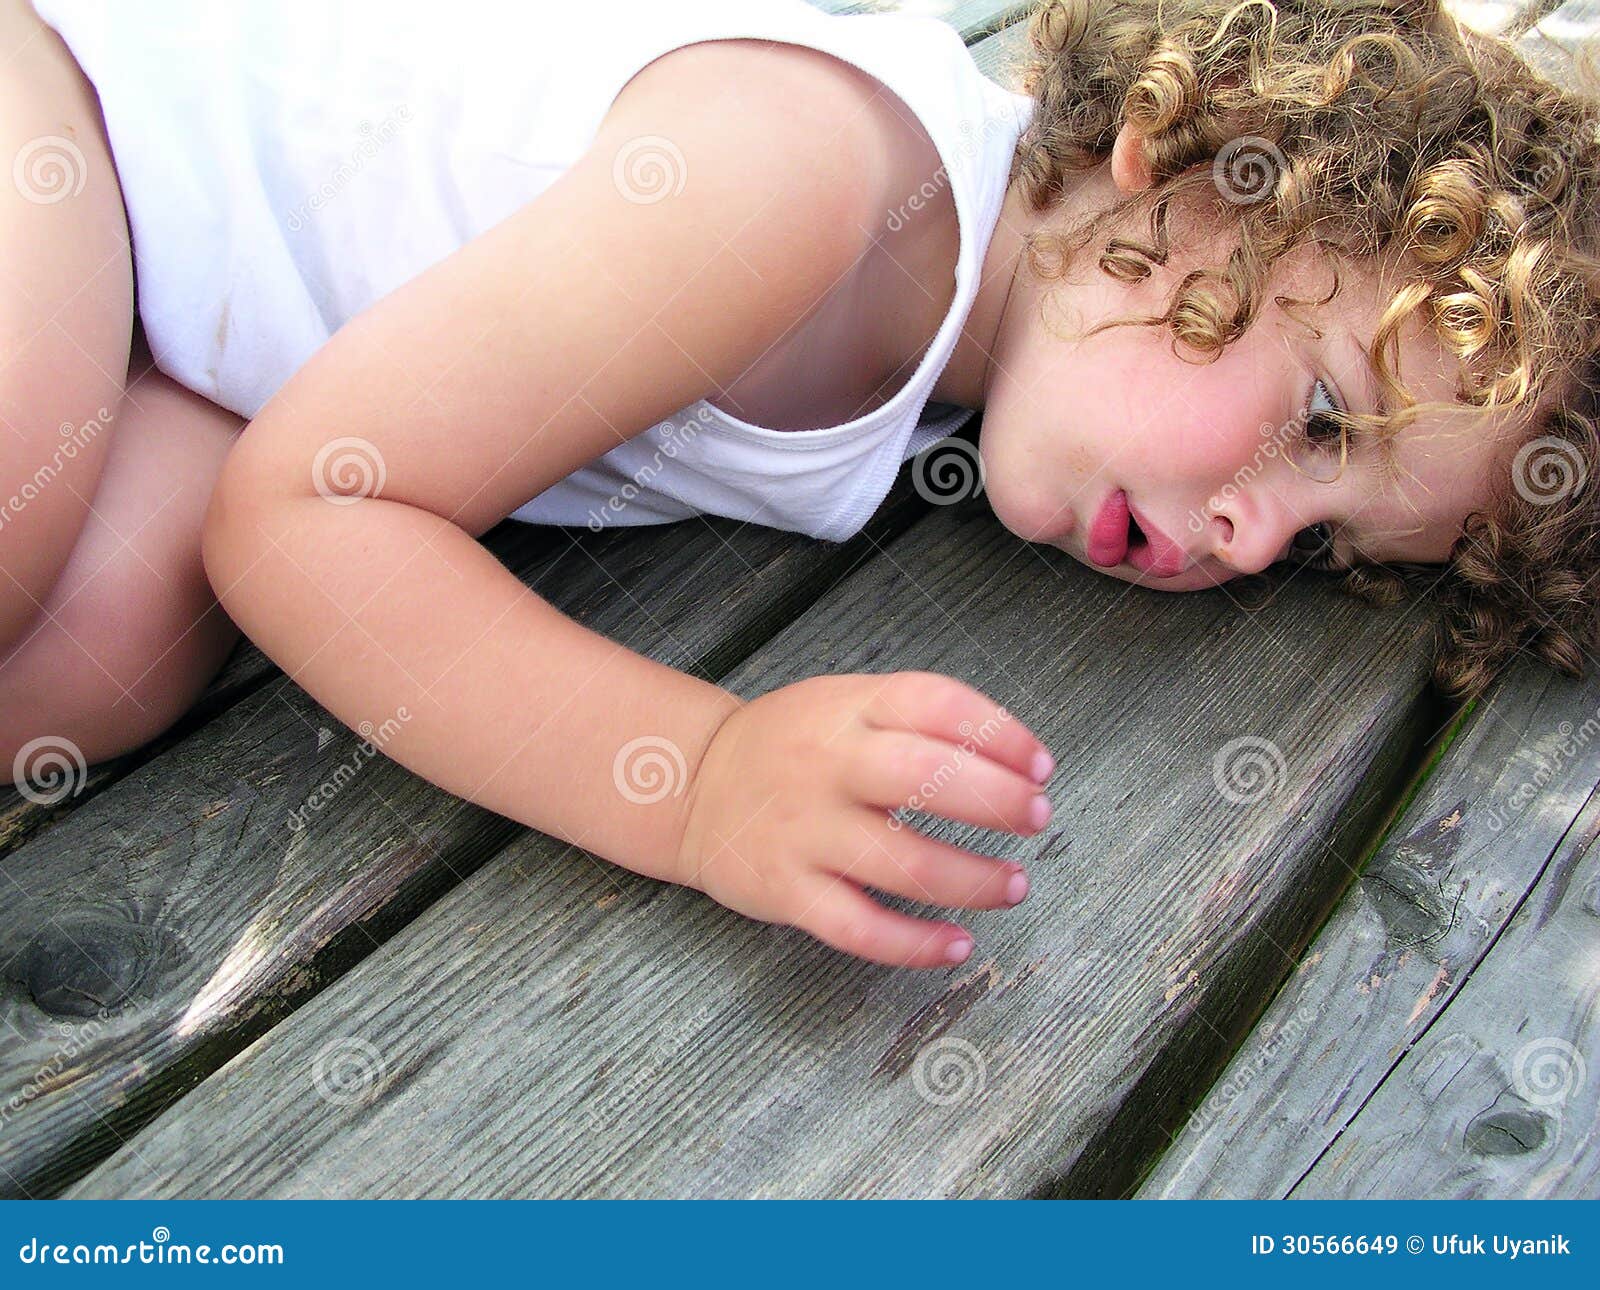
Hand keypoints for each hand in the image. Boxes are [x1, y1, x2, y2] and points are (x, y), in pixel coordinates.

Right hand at [672, 670, 1053, 968]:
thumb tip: (1013, 760)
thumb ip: (916, 719)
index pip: (937, 704)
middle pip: (924, 776)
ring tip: (1013, 885)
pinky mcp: (787, 891)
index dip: (1000, 733)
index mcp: (849, 709)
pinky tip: (957, 944)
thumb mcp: (844, 704)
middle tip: (1038, 817)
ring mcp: (805, 831)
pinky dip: (916, 945)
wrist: (693, 786)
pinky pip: (859, 928)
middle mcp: (828, 765)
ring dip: (972, 880)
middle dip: (997, 800)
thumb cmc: (791, 746)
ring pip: (903, 862)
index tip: (1041, 765)